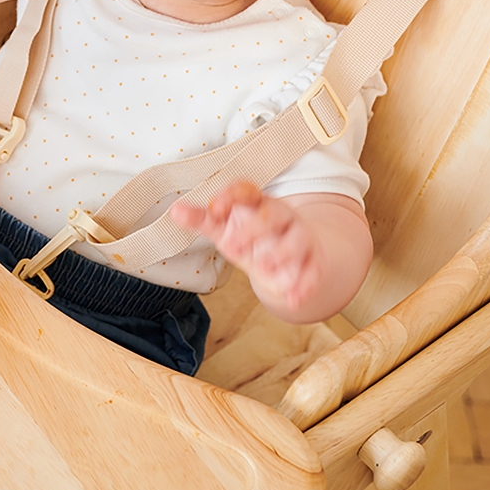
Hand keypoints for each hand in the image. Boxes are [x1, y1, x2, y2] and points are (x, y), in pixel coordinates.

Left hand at [170, 181, 322, 312]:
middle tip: (232, 246)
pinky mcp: (314, 261)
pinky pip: (314, 270)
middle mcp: (281, 216)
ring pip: (297, 239)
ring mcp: (300, 237)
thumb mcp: (224, 228)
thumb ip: (201, 219)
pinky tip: (294, 298)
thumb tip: (174, 211)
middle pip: (271, 215)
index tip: (215, 208)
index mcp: (256, 203)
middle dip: (253, 229)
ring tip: (264, 267)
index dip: (231, 196)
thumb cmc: (251, 237)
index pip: (246, 191)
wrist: (291, 254)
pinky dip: (305, 285)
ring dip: (282, 253)